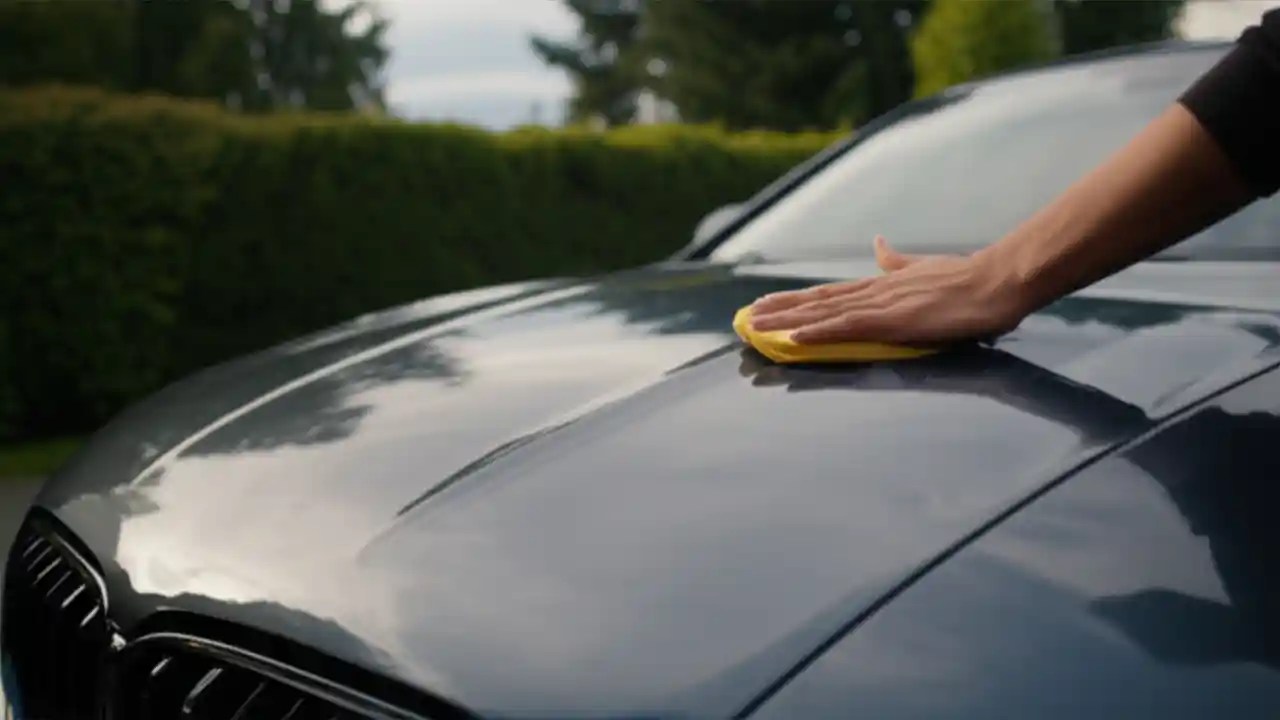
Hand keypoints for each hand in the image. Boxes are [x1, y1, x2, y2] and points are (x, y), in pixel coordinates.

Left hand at [749, 236, 1029, 344]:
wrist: (996, 281)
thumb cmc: (969, 280)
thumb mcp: (924, 268)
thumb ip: (897, 262)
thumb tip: (879, 245)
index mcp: (881, 285)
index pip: (829, 293)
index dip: (796, 298)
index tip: (767, 303)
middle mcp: (873, 292)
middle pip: (816, 300)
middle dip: (779, 309)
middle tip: (746, 316)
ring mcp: (881, 305)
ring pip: (822, 312)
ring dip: (785, 320)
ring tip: (754, 325)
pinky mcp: (891, 321)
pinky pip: (845, 328)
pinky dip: (816, 332)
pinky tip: (792, 337)